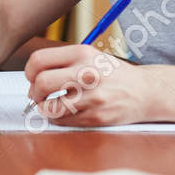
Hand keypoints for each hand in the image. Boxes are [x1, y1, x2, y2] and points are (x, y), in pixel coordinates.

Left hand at [24, 44, 154, 126]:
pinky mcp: (96, 116)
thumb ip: (62, 62)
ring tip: (50, 104)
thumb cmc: (112, 73)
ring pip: (50, 107)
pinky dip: (58, 118)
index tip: (33, 77)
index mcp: (82, 53)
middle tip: (38, 94)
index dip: (29, 71)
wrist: (146, 91)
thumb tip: (32, 77)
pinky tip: (65, 112)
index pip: (39, 60)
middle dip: (34, 92)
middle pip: (41, 83)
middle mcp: (87, 73)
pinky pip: (63, 121)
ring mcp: (92, 97)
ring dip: (44, 108)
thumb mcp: (90, 56)